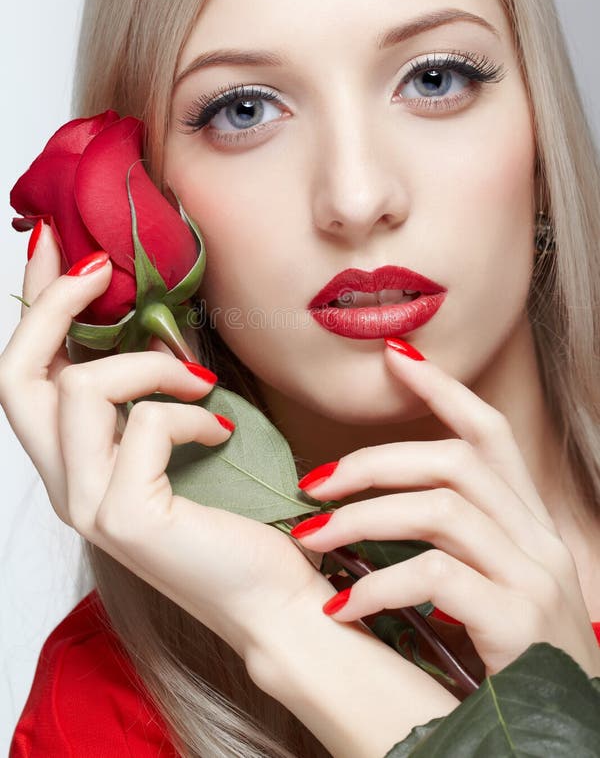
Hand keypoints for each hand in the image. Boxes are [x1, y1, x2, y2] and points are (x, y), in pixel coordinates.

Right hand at [0, 223, 326, 663]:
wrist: (271, 601)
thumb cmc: (232, 522)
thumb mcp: (173, 447)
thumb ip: (145, 398)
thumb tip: (148, 324)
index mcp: (73, 466)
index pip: (23, 376)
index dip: (33, 305)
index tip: (54, 244)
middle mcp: (66, 487)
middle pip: (17, 375)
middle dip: (52, 305)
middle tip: (99, 266)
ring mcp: (88, 506)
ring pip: (81, 388)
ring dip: (150, 368)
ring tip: (200, 384)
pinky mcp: (125, 517)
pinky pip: (145, 424)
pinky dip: (190, 415)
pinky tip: (220, 434)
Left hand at [289, 338, 599, 678]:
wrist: (561, 738)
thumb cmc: (513, 658)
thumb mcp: (490, 587)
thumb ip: (451, 543)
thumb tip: (381, 505)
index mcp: (528, 524)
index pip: (489, 433)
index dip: (442, 389)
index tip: (395, 357)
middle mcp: (538, 540)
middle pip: (455, 461)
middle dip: (374, 461)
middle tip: (313, 484)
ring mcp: (533, 579)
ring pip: (441, 508)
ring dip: (363, 518)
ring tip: (311, 541)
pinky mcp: (519, 624)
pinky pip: (437, 577)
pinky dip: (379, 586)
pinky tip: (342, 608)